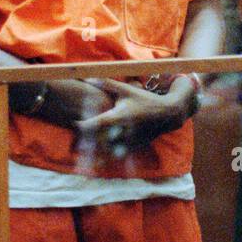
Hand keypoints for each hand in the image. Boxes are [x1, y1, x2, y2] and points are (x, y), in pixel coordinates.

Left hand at [75, 77, 193, 154]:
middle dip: (85, 144)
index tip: (75, 123)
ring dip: (95, 156)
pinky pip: (117, 155)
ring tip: (83, 159)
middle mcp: (122, 131)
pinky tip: (98, 163)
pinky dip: (107, 158)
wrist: (167, 113)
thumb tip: (87, 78)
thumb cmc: (144, 99)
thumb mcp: (126, 90)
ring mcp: (128, 141)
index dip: (83, 125)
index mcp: (118, 116)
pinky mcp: (133, 147)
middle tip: (75, 144)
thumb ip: (106, 84)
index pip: (96, 124)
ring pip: (107, 153)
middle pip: (98, 142)